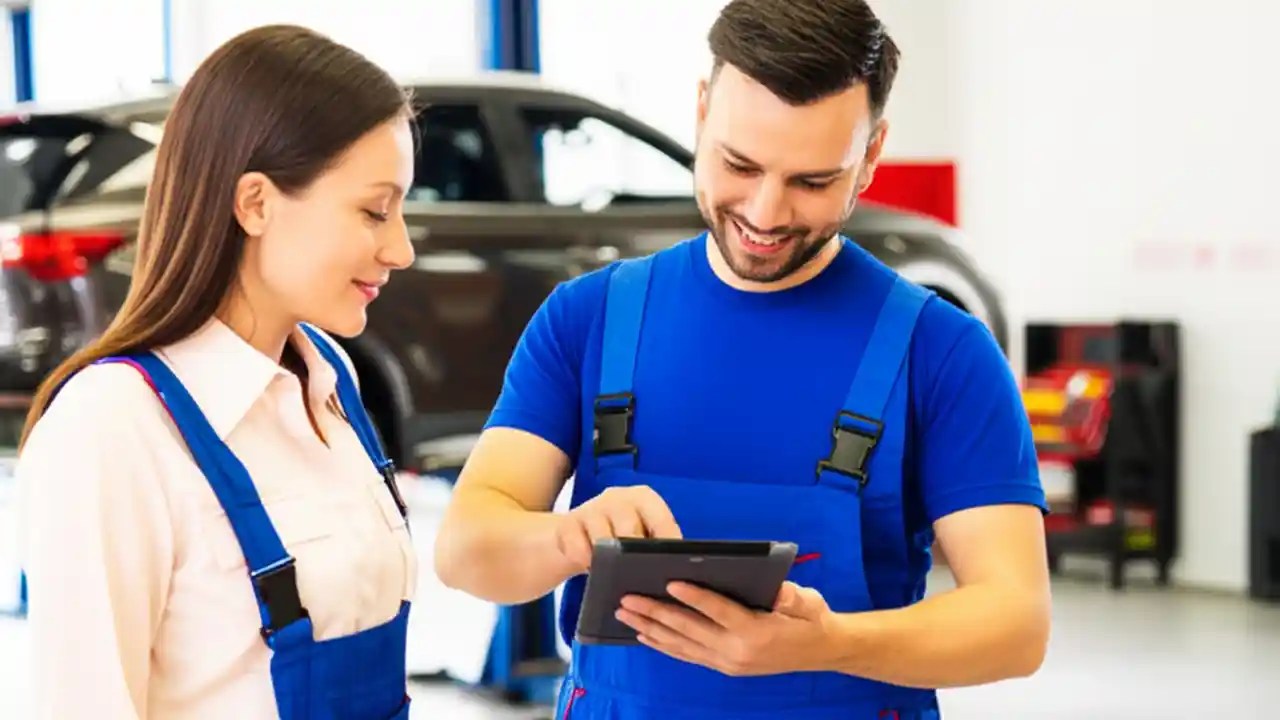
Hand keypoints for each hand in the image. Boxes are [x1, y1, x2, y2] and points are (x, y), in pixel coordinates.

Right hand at [555, 486, 681, 571]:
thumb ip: (660, 546)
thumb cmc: (620, 538)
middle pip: (630, 530)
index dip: (668, 548)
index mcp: (645, 499)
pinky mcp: (568, 522)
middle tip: (637, 577)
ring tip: (612, 576)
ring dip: (607, 562)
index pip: (662, 522)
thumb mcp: (642, 534)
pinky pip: (576, 547)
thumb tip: (682, 573)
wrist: (577, 534)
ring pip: (602, 539)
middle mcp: (619, 497)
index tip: (670, 571)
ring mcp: (591, 507)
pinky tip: (589, 568)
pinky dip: (583, 561)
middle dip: (634, 558)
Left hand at [615, 581, 832, 676]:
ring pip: (682, 645)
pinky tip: (644, 635)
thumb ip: (790, 596)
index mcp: (756, 631)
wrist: (822, 650)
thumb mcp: (808, 601)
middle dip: (655, 612)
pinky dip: (664, 645)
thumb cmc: (811, 618)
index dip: (694, 597)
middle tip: (628, 598)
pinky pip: (687, 656)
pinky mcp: (724, 667)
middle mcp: (737, 651)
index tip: (669, 582)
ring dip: (651, 629)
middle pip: (689, 629)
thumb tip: (776, 589)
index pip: (718, 611)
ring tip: (625, 614)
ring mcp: (728, 662)